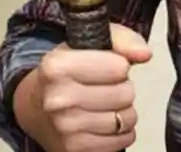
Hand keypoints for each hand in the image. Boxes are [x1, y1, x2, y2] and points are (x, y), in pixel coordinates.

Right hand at [35, 24, 152, 151]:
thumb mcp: (89, 43)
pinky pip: (123, 140)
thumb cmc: (68, 73)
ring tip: (105, 105)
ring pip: (127, 119)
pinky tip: (104, 123)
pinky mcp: (75, 149)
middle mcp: (58, 99)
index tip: (107, 68)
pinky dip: (121, 132)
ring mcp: (66, 128)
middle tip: (106, 88)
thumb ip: (123, 40)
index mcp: (58, 67)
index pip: (119, 67)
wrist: (35, 108)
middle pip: (125, 94)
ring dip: (123, 112)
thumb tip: (144, 54)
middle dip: (123, 89)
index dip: (119, 66)